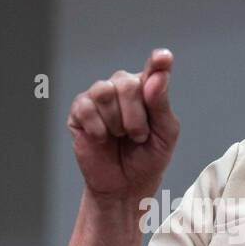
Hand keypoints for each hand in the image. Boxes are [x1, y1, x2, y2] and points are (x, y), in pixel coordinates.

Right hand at [67, 48, 179, 199]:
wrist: (124, 187)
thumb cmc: (147, 159)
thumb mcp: (165, 134)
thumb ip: (161, 104)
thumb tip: (157, 77)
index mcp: (148, 89)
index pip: (154, 68)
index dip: (158, 62)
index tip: (163, 58)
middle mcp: (122, 87)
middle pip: (126, 82)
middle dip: (135, 116)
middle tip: (138, 136)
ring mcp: (98, 98)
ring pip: (103, 91)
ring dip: (116, 122)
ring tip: (120, 137)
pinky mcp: (79, 112)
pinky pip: (86, 107)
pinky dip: (98, 128)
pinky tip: (102, 139)